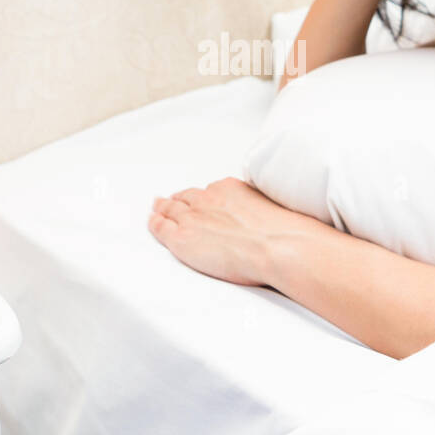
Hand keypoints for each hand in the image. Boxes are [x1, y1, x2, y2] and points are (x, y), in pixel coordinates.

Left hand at [148, 177, 331, 287]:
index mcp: (228, 189)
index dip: (197, 197)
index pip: (206, 192)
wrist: (277, 245)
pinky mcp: (182, 238)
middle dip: (176, 200)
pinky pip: (161, 227)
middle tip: (167, 202)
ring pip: (170, 209)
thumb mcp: (268, 208)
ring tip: (156, 210)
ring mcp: (192, 218)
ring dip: (162, 209)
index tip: (195, 200)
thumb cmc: (281, 233)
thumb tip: (259, 217)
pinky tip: (153, 223)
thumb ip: (254, 208)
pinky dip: (155, 224)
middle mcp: (207, 199)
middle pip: (184, 198)